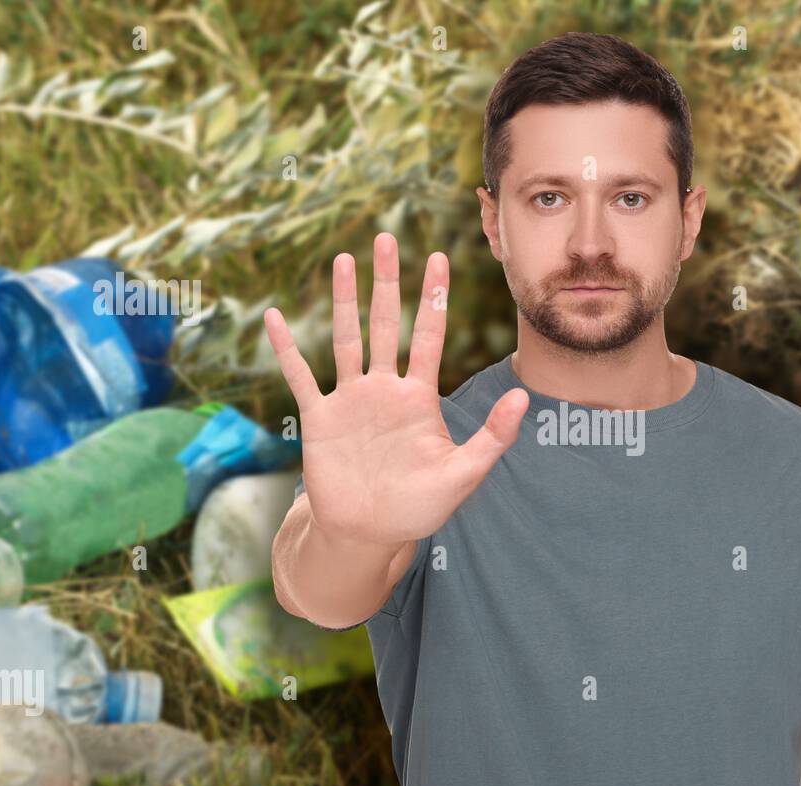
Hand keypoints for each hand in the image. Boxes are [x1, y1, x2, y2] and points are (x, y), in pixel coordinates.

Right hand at [263, 233, 527, 546]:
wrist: (371, 533)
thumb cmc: (419, 507)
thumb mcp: (464, 474)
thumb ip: (493, 436)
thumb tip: (525, 398)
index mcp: (419, 397)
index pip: (429, 336)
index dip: (432, 297)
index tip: (437, 257)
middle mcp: (385, 389)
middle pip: (387, 323)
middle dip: (386, 281)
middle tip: (385, 238)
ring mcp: (351, 400)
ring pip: (347, 338)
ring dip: (343, 300)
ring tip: (342, 260)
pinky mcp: (320, 419)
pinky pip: (301, 377)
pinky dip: (287, 349)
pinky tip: (275, 318)